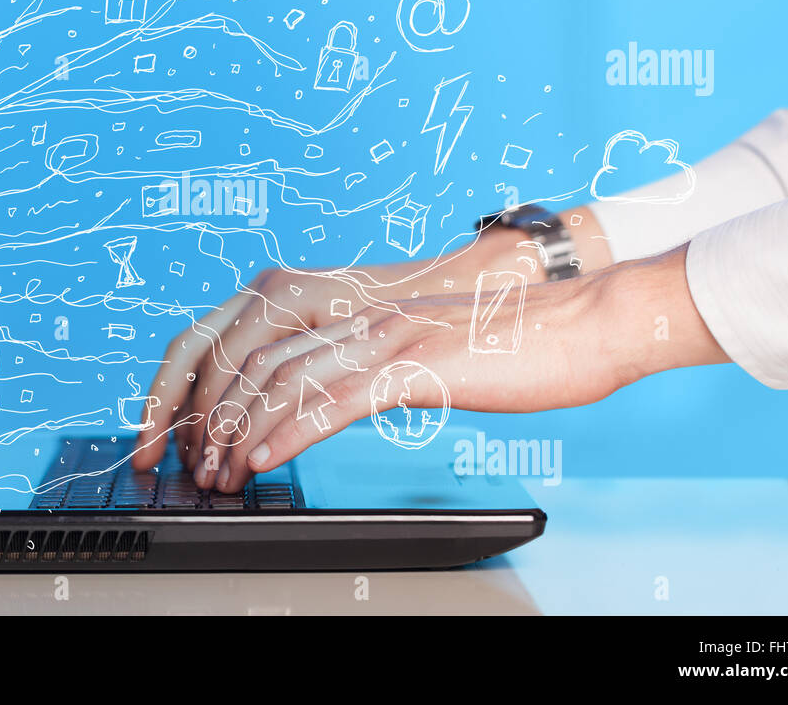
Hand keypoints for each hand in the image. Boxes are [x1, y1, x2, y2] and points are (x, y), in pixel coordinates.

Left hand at [132, 207, 608, 472]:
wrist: (591, 323)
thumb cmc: (526, 347)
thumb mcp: (438, 357)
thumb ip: (389, 371)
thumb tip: (351, 401)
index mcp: (366, 317)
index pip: (268, 348)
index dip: (224, 392)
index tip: (204, 437)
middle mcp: (366, 320)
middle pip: (259, 361)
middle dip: (216, 416)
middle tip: (195, 463)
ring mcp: (388, 338)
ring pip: (286, 380)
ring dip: (243, 432)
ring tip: (220, 472)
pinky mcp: (417, 365)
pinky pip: (336, 401)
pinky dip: (290, 433)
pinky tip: (266, 458)